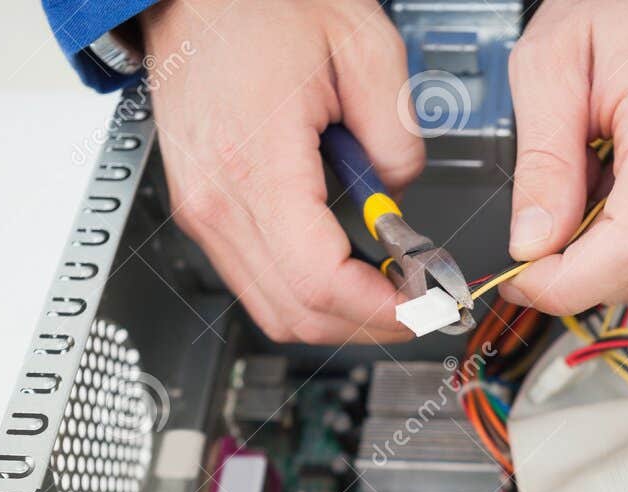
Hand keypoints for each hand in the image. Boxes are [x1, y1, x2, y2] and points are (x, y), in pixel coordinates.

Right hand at [137, 0, 421, 342]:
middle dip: (369, 323)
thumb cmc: (260, 5)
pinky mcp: (203, 211)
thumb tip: (400, 200)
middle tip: (421, 308)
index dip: (382, 309)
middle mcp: (217, 199)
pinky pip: (258, 281)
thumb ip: (398, 137)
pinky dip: (309, 292)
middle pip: (297, 313)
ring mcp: (203, 211)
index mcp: (254, 162)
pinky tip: (349, 269)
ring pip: (275, 309)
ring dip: (339, 315)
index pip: (319, 281)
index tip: (425, 306)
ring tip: (391, 290)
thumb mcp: (364, 48)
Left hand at [500, 0, 627, 315]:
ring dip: (595, 255)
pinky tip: (613, 195)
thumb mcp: (551, 66)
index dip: (565, 282)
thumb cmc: (626, 14)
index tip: (519, 276)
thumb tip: (531, 244)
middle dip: (568, 266)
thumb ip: (542, 163)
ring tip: (589, 182)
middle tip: (538, 213)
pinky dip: (620, 250)